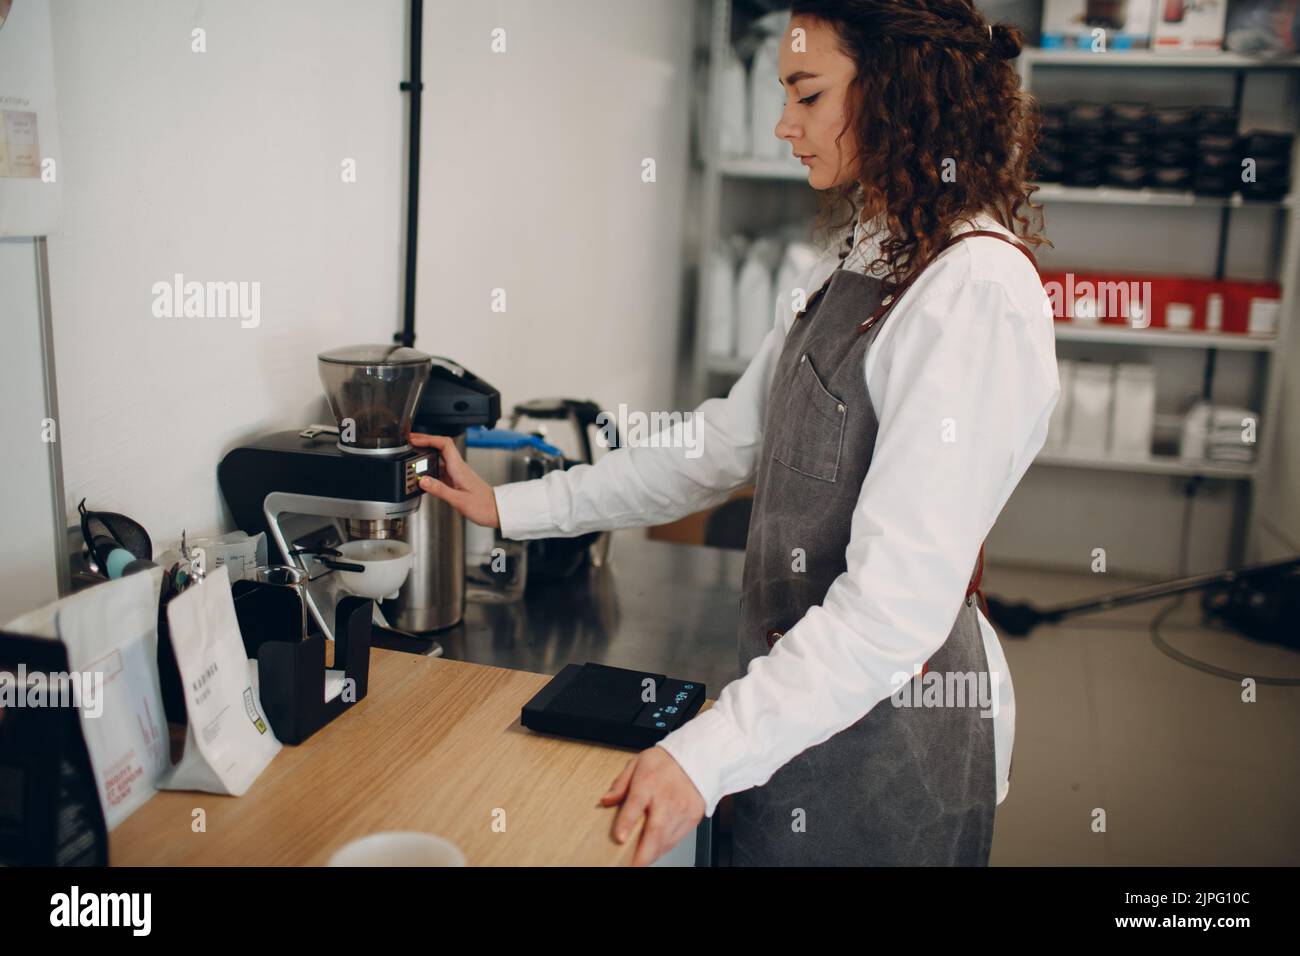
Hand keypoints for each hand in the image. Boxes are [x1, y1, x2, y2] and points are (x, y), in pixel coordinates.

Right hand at [409, 433, 500, 527]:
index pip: (444, 444)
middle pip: (440, 448)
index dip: (429, 438)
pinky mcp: (456, 480)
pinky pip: (440, 470)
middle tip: (408, 443)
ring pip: (439, 458)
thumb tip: (422, 480)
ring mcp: (457, 473)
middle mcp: (458, 468)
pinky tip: (422, 474)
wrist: (496, 511)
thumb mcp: (459, 500)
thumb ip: (439, 489)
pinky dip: (429, 468)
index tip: (415, 439)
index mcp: (459, 468)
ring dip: (425, 455)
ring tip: (411, 456)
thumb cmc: (483, 506)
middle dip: (424, 443)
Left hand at [600, 746, 704, 866]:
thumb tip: (605, 800)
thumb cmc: (665, 761)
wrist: (697, 756)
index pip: (636, 804)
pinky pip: (678, 838)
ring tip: (641, 861)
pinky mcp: (693, 816)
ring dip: (653, 853)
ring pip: (667, 839)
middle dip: (643, 853)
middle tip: (632, 865)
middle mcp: (667, 797)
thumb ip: (620, 784)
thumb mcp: (637, 763)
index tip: (619, 838)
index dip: (626, 823)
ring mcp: (682, 809)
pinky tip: (656, 850)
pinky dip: (666, 847)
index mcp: (649, 782)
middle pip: (655, 830)